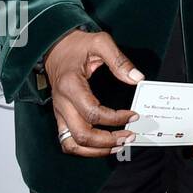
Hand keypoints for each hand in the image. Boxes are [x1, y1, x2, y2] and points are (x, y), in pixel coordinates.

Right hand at [44, 28, 143, 157]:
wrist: (54, 47)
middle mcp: (62, 103)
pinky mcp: (60, 116)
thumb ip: (119, 60)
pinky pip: (68, 141)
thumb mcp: (100, 43)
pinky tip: (103, 145)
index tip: (133, 115)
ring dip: (96, 150)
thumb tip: (137, 78)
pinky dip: (85, 149)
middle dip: (107, 141)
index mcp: (70, 86)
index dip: (116, 118)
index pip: (93, 113)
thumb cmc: (76, 45)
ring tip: (119, 145)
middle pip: (81, 135)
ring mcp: (59, 112)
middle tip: (129, 136)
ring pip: (72, 144)